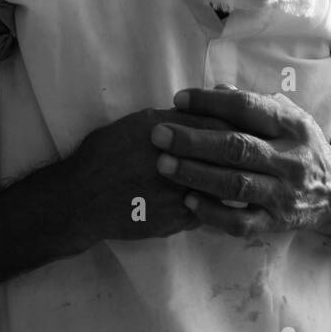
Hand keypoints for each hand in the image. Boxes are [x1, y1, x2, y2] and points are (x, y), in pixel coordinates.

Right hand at [67, 105, 233, 244]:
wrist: (83, 199)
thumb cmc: (104, 154)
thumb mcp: (136, 123)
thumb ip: (172, 119)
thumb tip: (201, 112)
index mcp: (166, 132)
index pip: (218, 127)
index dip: (235, 126)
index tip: (242, 127)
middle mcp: (176, 161)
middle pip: (225, 157)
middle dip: (237, 155)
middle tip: (248, 153)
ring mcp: (179, 193)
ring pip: (221, 186)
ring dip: (230, 181)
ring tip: (238, 178)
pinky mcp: (178, 219)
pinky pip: (208, 210)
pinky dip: (214, 204)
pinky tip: (215, 200)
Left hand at [150, 86, 330, 240]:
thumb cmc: (301, 147)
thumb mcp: (289, 118)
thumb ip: (255, 104)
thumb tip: (218, 89)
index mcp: (292, 127)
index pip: (248, 108)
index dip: (211, 102)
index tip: (179, 99)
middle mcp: (290, 159)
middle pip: (238, 147)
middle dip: (194, 141)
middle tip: (159, 134)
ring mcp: (283, 194)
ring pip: (235, 185)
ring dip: (196, 174)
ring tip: (164, 165)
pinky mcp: (275, 222)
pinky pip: (241, 222)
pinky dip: (212, 213)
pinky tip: (188, 201)